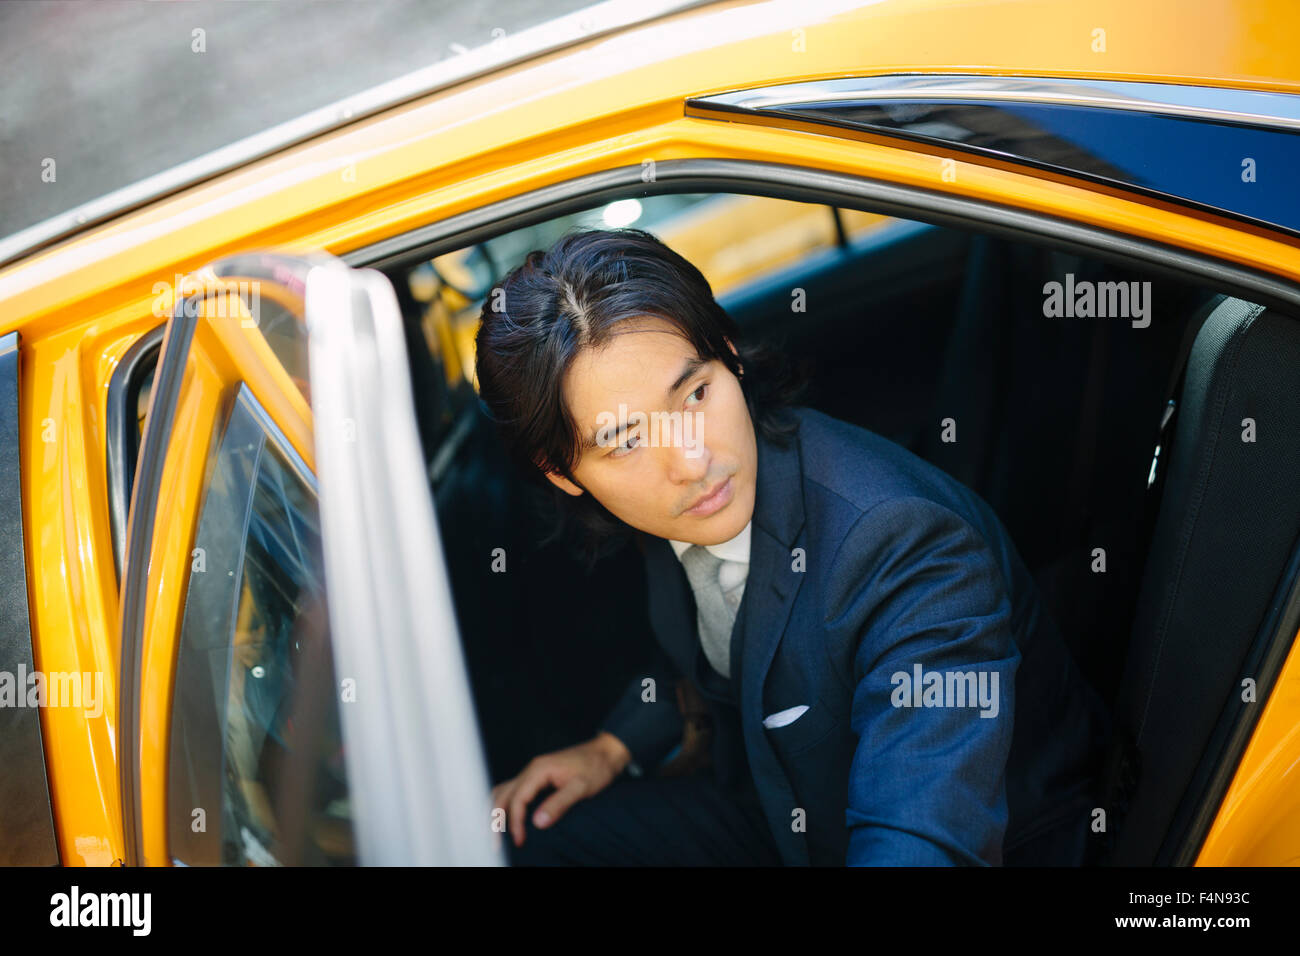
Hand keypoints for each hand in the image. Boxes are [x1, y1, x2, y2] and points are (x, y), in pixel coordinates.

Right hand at [491, 732, 631, 847]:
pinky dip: (506, 806)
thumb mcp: (581, 787)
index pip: (517, 799)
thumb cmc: (596, 767)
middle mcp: (531, 770)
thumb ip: (559, 804)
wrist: (605, 753)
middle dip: (495, 819)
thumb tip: (537, 822)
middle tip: (495, 844)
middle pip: (502, 794)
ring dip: (496, 812)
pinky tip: (508, 820)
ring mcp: (532, 773)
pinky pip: (513, 792)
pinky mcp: (536, 778)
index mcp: (538, 770)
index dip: (515, 822)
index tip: (520, 841)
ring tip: (497, 834)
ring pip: (503, 792)